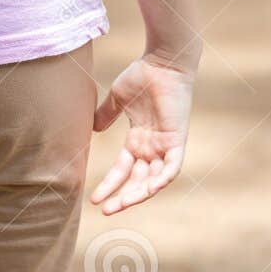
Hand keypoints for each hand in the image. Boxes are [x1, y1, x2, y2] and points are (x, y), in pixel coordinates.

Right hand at [89, 57, 193, 214]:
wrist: (162, 61)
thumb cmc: (141, 75)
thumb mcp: (117, 99)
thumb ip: (106, 115)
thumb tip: (93, 128)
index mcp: (138, 140)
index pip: (123, 170)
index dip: (109, 184)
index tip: (93, 198)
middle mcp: (152, 147)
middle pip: (137, 181)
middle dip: (122, 197)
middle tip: (105, 210)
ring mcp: (165, 145)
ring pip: (154, 180)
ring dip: (138, 194)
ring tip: (120, 205)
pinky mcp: (177, 139)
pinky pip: (173, 167)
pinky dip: (163, 180)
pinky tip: (150, 190)